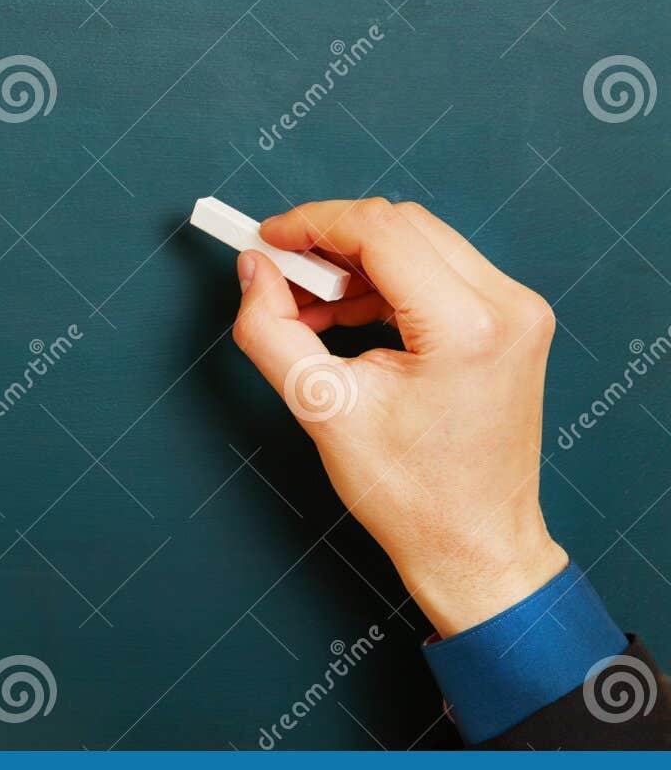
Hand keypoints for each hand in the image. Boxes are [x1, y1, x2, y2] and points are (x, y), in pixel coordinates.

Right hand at [230, 198, 567, 636]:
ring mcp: (517, 313)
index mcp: (466, 326)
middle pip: (402, 226)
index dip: (312, 224)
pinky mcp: (511, 324)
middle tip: (279, 270)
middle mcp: (506, 307)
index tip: (266, 238)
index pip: (380, 231)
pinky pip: (439, 272)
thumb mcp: (320, 408)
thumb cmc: (409, 494)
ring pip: (421, 243)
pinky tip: (345, 313)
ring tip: (307, 304)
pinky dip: (385, 281)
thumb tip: (253, 269)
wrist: (474, 545)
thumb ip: (270, 328)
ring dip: (356, 261)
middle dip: (331, 239)